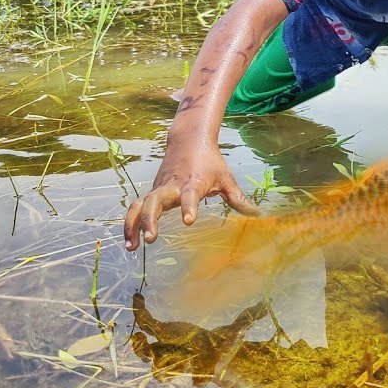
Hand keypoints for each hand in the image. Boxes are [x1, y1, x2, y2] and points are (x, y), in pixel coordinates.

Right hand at [123, 144, 259, 250]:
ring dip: (134, 225)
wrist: (189, 140)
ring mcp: (159, 187)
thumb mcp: (226, 178)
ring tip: (132, 247)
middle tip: (151, 238)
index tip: (189, 221)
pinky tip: (130, 242)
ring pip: (140, 204)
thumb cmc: (211, 161)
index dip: (189, 206)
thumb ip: (238, 198)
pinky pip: (136, 207)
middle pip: (156, 200)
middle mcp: (172, 185)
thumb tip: (256, 214)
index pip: (190, 195)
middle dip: (151, 219)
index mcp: (194, 182)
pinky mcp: (152, 191)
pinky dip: (130, 223)